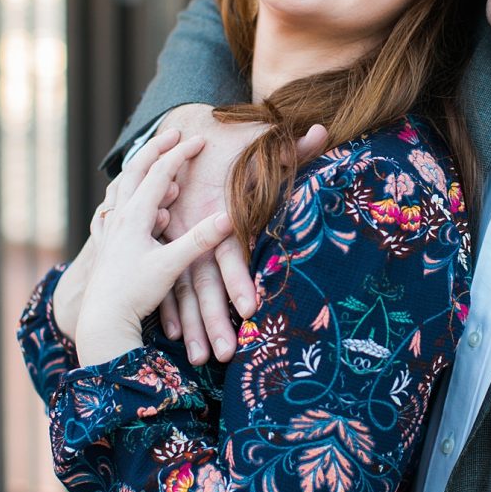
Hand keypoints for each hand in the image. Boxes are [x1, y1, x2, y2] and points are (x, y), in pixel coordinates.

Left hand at [75, 128, 234, 364]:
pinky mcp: (103, 246)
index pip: (160, 173)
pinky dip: (117, 197)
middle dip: (156, 149)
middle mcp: (118, 217)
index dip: (181, 153)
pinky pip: (108, 211)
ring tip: (147, 160)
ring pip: (119, 187)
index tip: (200, 139)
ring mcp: (108, 230)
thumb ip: (200, 239)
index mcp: (135, 216)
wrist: (102, 322)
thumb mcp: (172, 265)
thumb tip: (229, 216)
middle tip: (172, 132)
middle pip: (135, 170)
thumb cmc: (136, 294)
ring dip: (136, 169)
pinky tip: (117, 203)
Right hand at [154, 105, 327, 364]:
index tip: (250, 309)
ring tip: (202, 361)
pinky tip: (175, 336)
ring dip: (193, 325)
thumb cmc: (230, 143)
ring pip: (184, 289)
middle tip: (227, 354)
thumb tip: (326, 130)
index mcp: (219, 210)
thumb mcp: (258, 144)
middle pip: (205, 281)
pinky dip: (170, 308)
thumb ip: (293, 147)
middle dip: (214, 319)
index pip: (232, 250)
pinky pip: (166, 281)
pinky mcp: (164, 244)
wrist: (180, 132)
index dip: (240, 278)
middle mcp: (194, 228)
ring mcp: (175, 239)